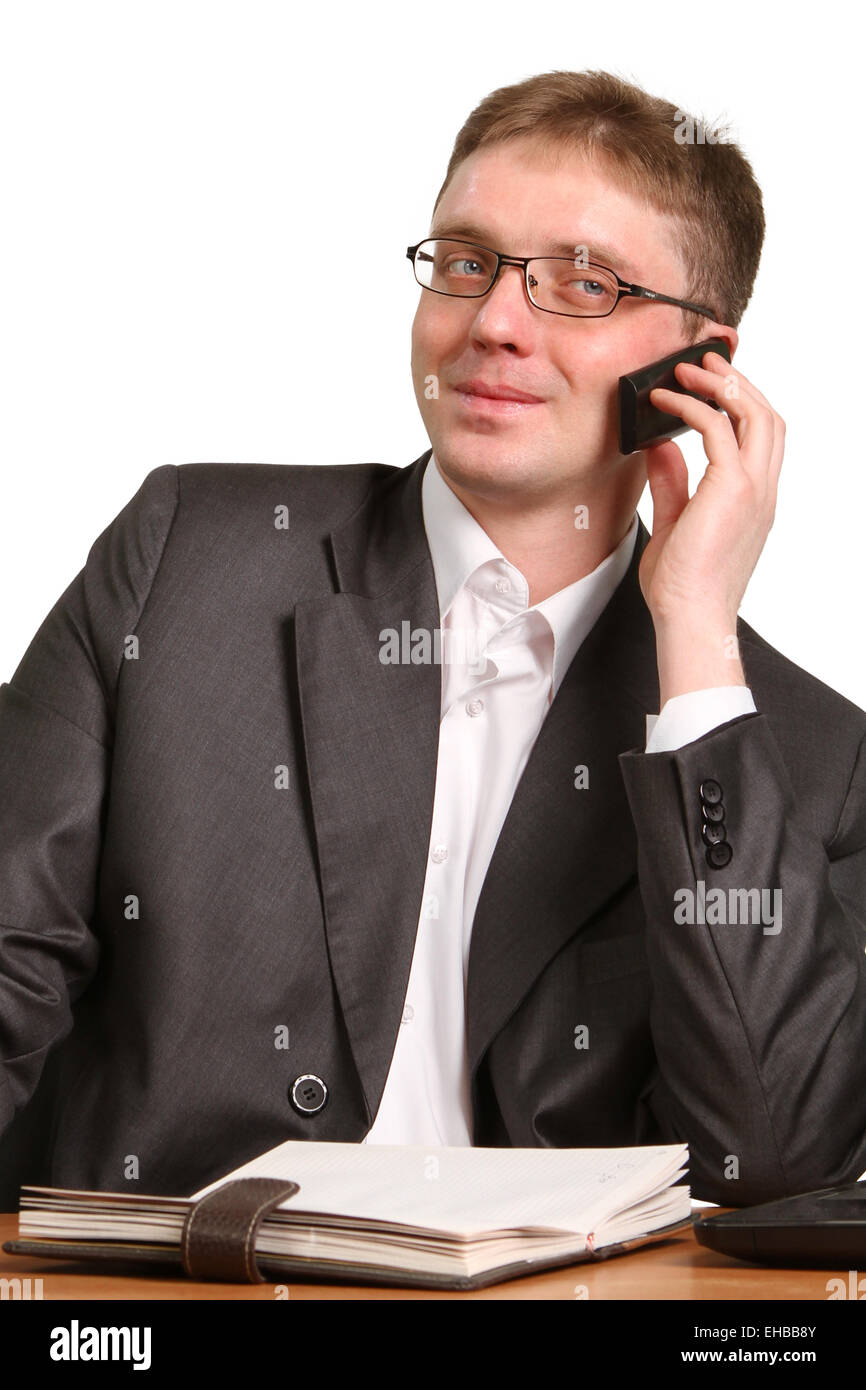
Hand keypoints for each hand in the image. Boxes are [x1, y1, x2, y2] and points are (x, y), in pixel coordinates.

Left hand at [638, 350, 784, 700]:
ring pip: (755, 412)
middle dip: (737, 381)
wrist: (689, 619)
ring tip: (686, 369)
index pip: (763, 437)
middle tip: (701, 363)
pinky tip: (664, 401)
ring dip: (720, 383)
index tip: (712, 384)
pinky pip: (718, 428)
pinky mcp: (732, 489)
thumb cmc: (680, 587)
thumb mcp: (674, 522)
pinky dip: (692, 406)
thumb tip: (659, 444)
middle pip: (768, 415)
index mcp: (755, 500)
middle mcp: (762, 490)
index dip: (743, 402)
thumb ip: (672, 481)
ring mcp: (753, 488)